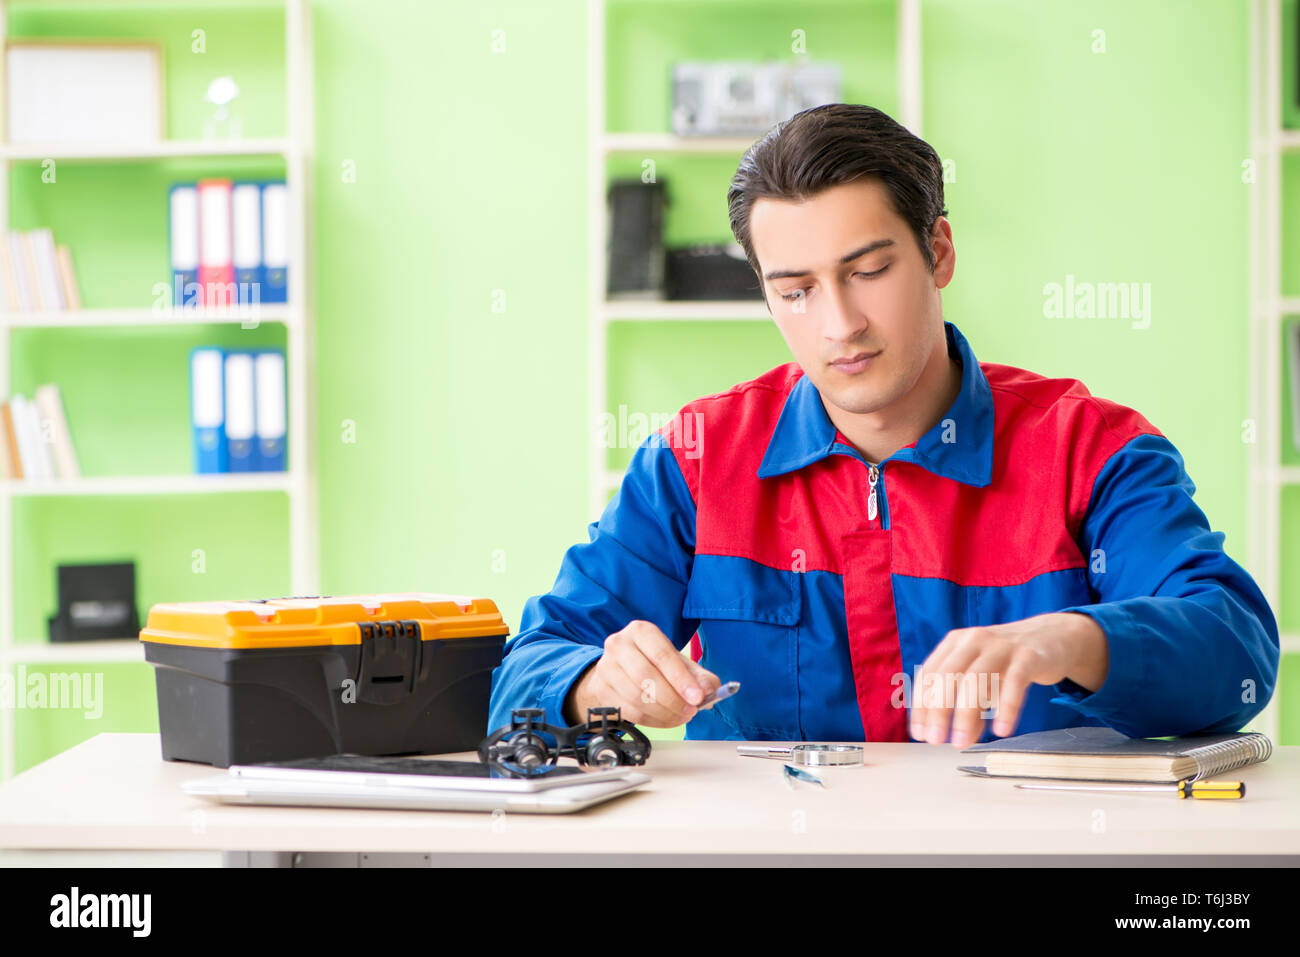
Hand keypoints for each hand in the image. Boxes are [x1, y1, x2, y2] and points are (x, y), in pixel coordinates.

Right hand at [564, 620, 720, 726]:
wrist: (619, 670)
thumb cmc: (653, 663)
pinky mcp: (601, 689)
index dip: (681, 679)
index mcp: (641, 631)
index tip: (697, 697)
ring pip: (636, 697)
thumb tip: (709, 690)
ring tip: (680, 716)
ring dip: (664, 713)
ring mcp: (606, 667)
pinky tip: (665, 719)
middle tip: (690, 711)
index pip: (662, 655)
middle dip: (673, 699)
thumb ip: (699, 676)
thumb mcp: (678, 663)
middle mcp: (619, 644)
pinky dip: (652, 720)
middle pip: (646, 677)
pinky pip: (629, 711)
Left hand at [909, 612, 1108, 748]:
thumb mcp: (984, 679)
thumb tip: (960, 739)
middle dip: (938, 711)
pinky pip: (1014, 683)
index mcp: (955, 642)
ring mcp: (1001, 646)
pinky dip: (1006, 708)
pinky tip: (1001, 730)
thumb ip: (971, 707)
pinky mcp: (1028, 655)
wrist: (1051, 637)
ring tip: (962, 742)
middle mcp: (974, 640)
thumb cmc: (1008, 661)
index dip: (921, 705)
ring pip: (976, 679)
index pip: (929, 673)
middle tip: (935, 740)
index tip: (920, 733)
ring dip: (966, 715)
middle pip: (947, 675)